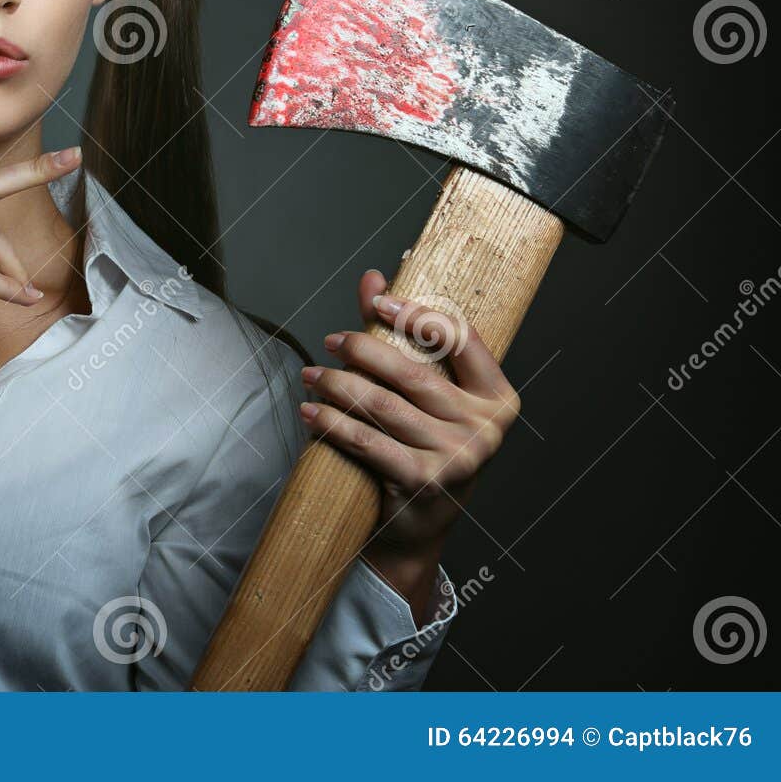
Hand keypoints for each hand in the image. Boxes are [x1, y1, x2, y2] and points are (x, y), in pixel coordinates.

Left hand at [297, 269, 520, 564]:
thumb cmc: (423, 449)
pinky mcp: (425, 482)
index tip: (378, 302)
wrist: (417, 530)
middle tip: (331, 341)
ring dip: (338, 384)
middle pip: (413, 371)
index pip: (460, 338)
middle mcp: (486, 427)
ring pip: (383, 404)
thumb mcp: (425, 396)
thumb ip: (402, 336)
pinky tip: (310, 410)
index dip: (417, 313)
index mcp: (497, 397)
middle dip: (363, 349)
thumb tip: (373, 278)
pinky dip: (332, 422)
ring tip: (311, 375)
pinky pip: (367, 440)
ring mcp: (459, 457)